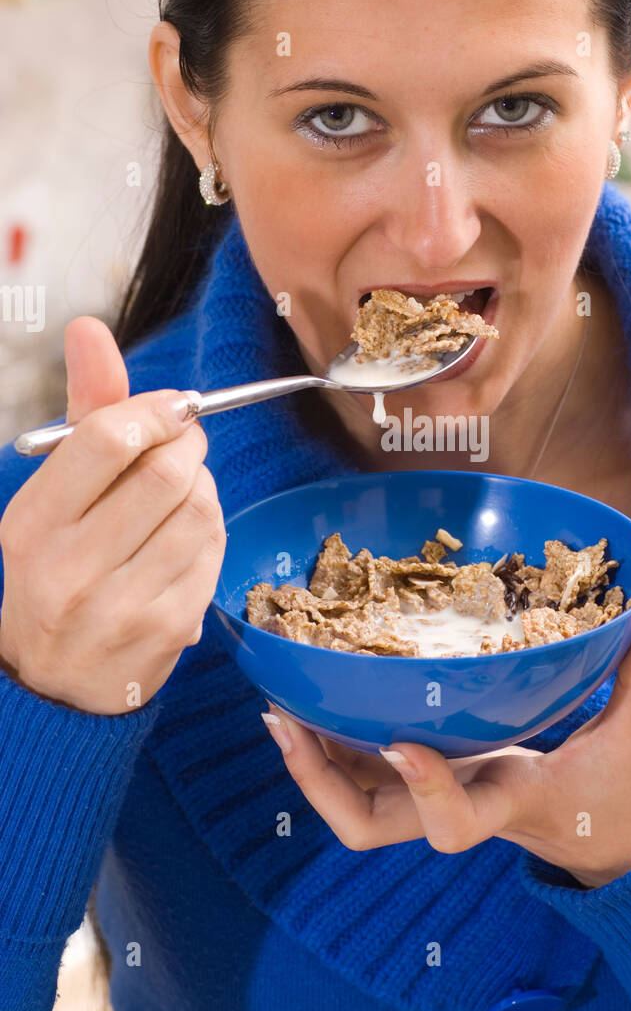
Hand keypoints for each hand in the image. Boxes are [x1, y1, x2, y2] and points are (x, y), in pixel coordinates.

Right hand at [0, 317, 225, 712]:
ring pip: (201, 509)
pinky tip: (187, 537)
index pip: (106, 441)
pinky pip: (216, 551)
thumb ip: (85, 413)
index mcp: (34, 523)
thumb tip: (90, 328)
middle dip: (188, 444)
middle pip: (166, 472)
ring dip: (204, 486)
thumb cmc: (58, 568)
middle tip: (184, 443)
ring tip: (182, 492)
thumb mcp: (53, 495)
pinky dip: (212, 530)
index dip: (154, 410)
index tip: (172, 406)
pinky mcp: (171, 628)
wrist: (58, 682)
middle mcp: (72, 567)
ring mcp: (124, 603)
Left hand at [262, 612, 630, 886]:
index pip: (456, 822)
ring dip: (311, 762)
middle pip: (369, 826)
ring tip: (279, 705)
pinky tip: (310, 700)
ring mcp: (440, 799)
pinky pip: (366, 776)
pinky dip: (333, 745)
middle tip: (286, 721)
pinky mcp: (432, 784)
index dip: (425, 789)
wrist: (613, 842)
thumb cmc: (622, 793)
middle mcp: (463, 807)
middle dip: (320, 782)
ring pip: (354, 805)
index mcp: (510, 800)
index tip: (399, 740)